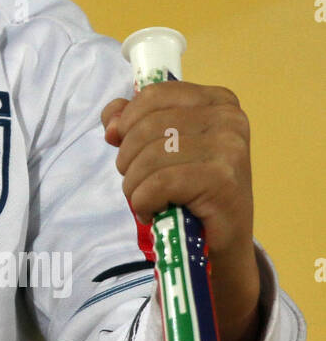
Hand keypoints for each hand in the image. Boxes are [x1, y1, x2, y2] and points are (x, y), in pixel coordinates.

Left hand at [101, 82, 261, 340]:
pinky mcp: (222, 181)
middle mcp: (229, 119)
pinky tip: (152, 213)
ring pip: (150, 156)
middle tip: (137, 183)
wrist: (221, 245)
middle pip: (147, 126)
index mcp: (217, 101)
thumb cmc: (190, 192)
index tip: (119, 143)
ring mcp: (229, 148)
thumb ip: (134, 122)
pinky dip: (144, 202)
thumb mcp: (162, 148)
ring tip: (145, 200)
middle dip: (128, 159)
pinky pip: (158, 183)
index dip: (126, 120)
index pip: (153, 96)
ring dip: (133, 184)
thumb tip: (110, 119)